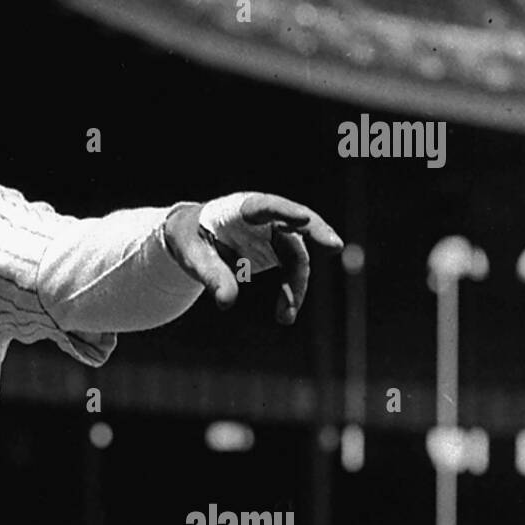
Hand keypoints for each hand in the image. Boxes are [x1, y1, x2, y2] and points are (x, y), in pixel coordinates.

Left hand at [161, 192, 342, 324]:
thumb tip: (227, 302)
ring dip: (296, 286)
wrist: (191, 237)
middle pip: (296, 223)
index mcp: (239, 209)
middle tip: (335, 246)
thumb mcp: (192, 256)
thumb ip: (211, 275)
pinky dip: (291, 292)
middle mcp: (263, 218)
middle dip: (318, 233)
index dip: (284, 211)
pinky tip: (285, 314)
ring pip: (296, 256)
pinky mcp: (277, 251)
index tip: (302, 218)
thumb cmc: (189, 238)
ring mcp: (274, 234)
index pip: (265, 206)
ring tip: (285, 317)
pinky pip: (292, 271)